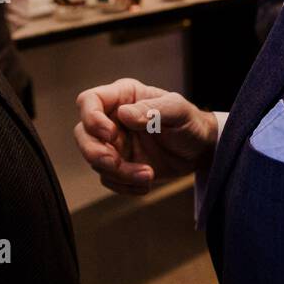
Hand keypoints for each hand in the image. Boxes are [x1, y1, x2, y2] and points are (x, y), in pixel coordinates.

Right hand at [74, 78, 218, 195]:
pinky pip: (108, 179)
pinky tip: (145, 184)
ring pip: (95, 160)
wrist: (200, 151)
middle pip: (83, 134)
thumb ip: (153, 110)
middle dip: (96, 152)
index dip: (91, 118)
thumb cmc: (189, 122)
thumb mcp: (178, 111)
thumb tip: (124, 115)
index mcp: (123, 97)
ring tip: (148, 175)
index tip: (110, 134)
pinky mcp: (119, 165)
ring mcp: (113, 143)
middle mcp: (112, 118)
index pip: (89, 101)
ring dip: (118, 173)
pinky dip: (124, 186)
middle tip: (116, 163)